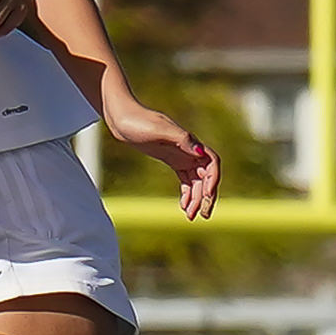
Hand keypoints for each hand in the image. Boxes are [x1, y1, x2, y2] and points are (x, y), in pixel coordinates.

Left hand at [105, 99, 219, 219]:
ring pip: (196, 181)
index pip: (212, 163)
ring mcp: (180, 155)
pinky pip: (185, 180)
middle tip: (201, 216)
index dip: (213, 180)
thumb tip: (200, 152)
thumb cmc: (139, 121)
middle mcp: (189, 149)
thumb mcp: (159, 130)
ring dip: (196, 199)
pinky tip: (183, 206)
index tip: (206, 196)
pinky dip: (186, 193)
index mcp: (189, 142)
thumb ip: (182, 139)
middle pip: (206, 176)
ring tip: (190, 216)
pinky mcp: (171, 159)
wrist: (122, 118)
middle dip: (205, 196)